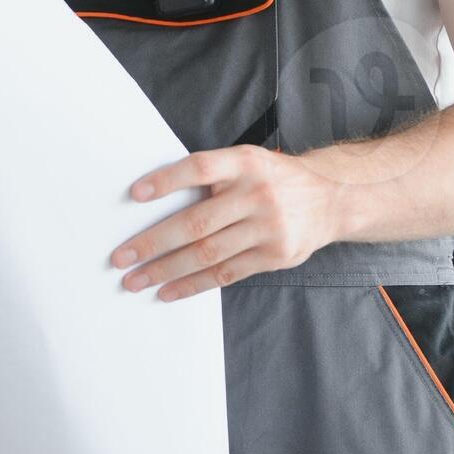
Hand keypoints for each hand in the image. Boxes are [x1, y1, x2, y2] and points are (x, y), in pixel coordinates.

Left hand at [113, 145, 347, 300]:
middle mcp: (257, 193)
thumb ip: (213, 175)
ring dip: (166, 270)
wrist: (332, 201)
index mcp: (245, 162)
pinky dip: (193, 285)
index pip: (200, 168)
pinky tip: (168, 291)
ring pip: (207, 254)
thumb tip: (155, 198)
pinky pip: (226, 274)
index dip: (166, 180)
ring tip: (136, 280)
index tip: (135, 195)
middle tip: (121, 257)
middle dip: (153, 242)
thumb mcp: (249, 162)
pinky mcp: (275, 256)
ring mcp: (268, 227)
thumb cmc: (274, 180)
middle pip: (196, 222)